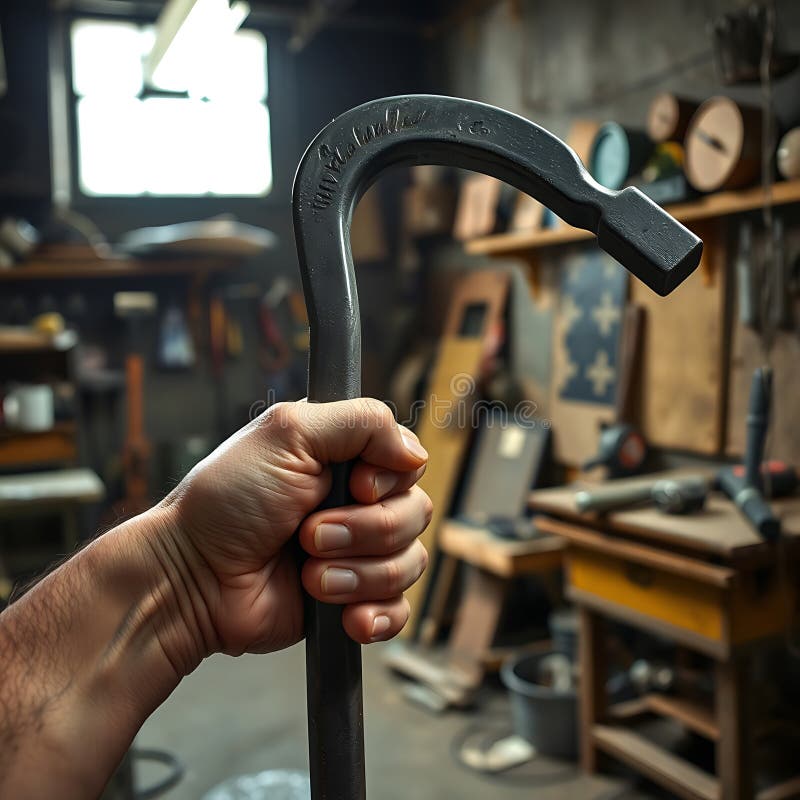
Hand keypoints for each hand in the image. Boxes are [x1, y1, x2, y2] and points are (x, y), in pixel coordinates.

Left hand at [150, 399, 431, 668]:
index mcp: (346, 457)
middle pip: (415, 514)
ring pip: (409, 563)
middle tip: (308, 534)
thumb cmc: (227, 501)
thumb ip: (361, 423)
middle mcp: (357, 501)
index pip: (409, 463)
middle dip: (363, 530)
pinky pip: (398, 610)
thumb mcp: (288, 434)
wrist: (193, 579)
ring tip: (308, 574)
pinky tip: (345, 616)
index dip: (388, 480)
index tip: (350, 486)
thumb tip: (417, 454)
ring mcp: (357, 553)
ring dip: (357, 573)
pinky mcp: (353, 599)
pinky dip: (376, 614)